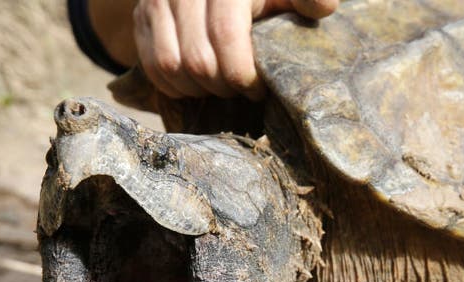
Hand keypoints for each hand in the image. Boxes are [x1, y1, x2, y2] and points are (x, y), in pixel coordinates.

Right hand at [133, 0, 337, 99]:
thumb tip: (320, 8)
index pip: (226, 35)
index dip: (243, 74)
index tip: (259, 89)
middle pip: (198, 59)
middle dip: (223, 87)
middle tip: (241, 90)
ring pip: (170, 66)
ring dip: (198, 89)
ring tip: (221, 87)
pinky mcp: (143, 13)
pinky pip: (151, 65)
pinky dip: (173, 86)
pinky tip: (197, 85)